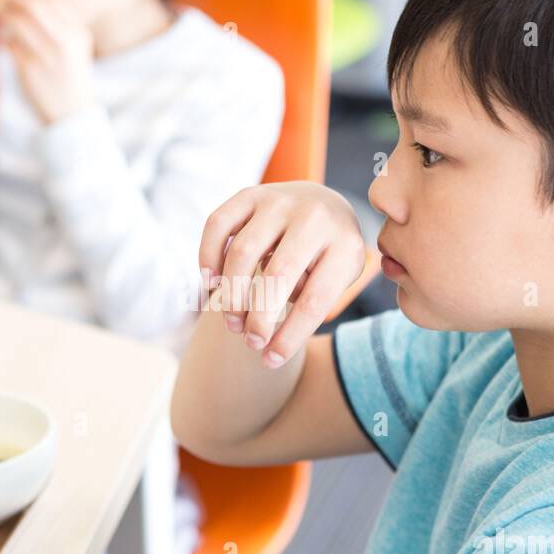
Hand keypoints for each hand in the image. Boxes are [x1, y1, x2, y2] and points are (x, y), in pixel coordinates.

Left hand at [0, 0, 94, 125]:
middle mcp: (66, 38)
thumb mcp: (72, 47)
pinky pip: (9, 42)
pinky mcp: (32, 69)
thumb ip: (55, 23)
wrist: (72, 116)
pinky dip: (1, 38)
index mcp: (76, 29)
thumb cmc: (67, 79)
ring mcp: (49, 53)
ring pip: (17, 17)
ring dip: (0, 13)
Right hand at [199, 182, 366, 367]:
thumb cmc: (327, 256)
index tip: (271, 360)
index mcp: (344, 244)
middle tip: (251, 342)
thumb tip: (265, 329)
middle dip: (259, 318)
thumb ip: (310, 301)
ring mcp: (280, 201)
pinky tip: (210, 283)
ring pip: (244, 251)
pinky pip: (218, 225)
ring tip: (233, 322)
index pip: (315, 300)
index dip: (290, 336)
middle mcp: (314, 217)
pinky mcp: (251, 194)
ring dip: (232, 294)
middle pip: (279, 275)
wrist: (325, 203)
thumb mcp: (336, 279)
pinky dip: (208, 255)